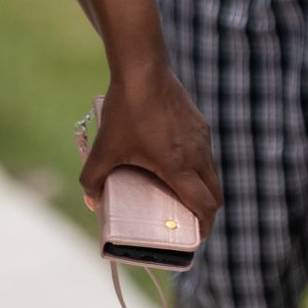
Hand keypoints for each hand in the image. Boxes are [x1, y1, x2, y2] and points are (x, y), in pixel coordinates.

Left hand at [80, 60, 220, 239]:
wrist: (143, 68)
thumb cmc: (126, 109)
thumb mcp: (104, 148)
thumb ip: (92, 179)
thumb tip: (91, 201)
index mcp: (179, 167)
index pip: (205, 207)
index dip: (204, 228)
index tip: (196, 239)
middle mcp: (198, 155)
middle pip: (215, 195)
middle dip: (205, 213)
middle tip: (187, 221)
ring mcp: (202, 138)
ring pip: (211, 173)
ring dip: (201, 188)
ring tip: (179, 193)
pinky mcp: (199, 123)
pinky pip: (204, 154)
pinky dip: (196, 167)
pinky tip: (172, 161)